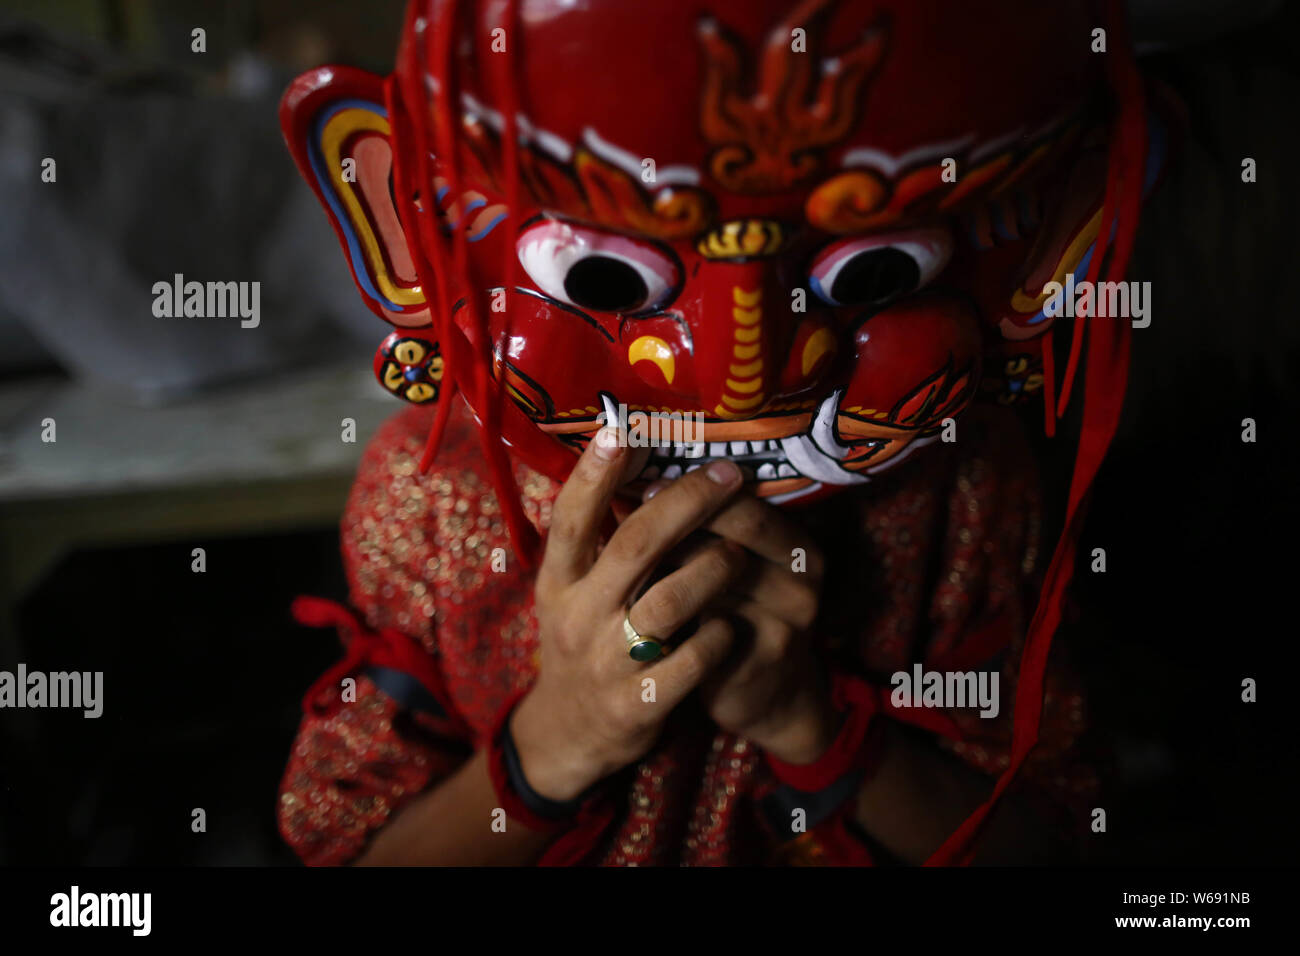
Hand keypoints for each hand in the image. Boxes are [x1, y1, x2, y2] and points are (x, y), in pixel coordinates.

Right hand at [511, 428, 747, 801]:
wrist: (570, 733)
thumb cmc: (585, 638)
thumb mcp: (572, 590)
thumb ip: (599, 539)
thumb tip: (634, 457)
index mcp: (558, 581)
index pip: (570, 517)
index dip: (594, 473)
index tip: (622, 429)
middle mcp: (578, 616)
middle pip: (633, 546)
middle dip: (685, 503)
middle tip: (727, 473)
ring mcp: (608, 662)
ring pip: (668, 603)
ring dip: (712, 568)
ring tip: (739, 552)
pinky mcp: (639, 704)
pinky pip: (693, 660)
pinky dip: (719, 635)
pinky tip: (733, 621)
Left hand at [642, 483, 838, 764]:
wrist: (762, 696)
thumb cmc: (732, 611)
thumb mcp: (728, 564)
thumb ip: (696, 524)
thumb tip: (630, 475)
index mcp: (797, 548)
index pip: (746, 507)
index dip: (692, 494)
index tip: (645, 482)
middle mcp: (801, 587)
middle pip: (731, 546)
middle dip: (673, 532)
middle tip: (625, 522)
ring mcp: (783, 632)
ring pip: (712, 594)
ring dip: (662, 580)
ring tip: (624, 572)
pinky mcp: (756, 672)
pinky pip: (702, 641)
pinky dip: (667, 627)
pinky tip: (639, 622)